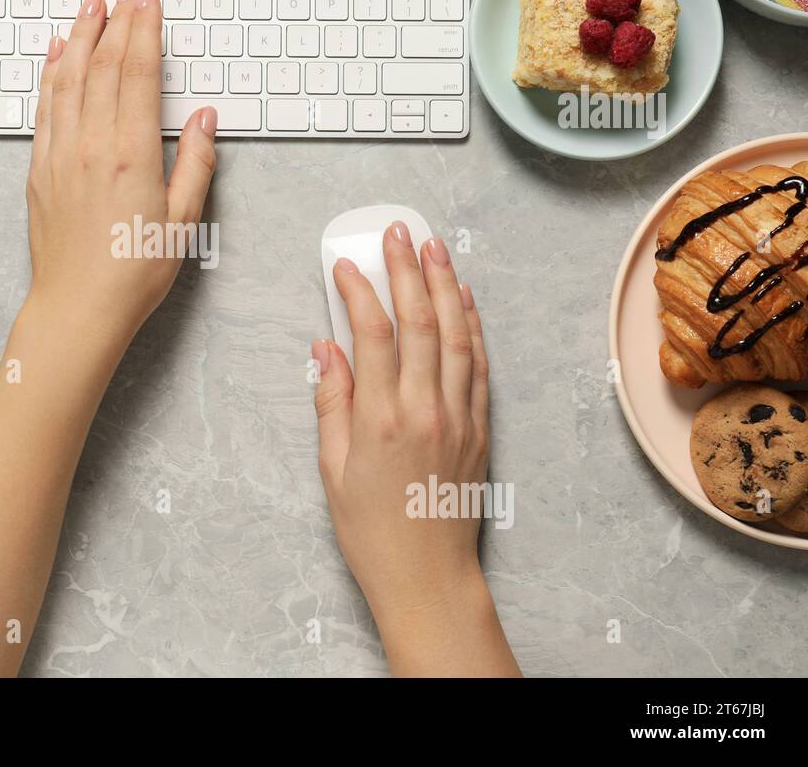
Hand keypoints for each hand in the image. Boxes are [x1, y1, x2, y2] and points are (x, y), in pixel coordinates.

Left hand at [24, 0, 217, 346]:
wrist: (77, 308)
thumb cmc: (133, 272)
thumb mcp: (183, 221)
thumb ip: (195, 164)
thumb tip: (203, 118)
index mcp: (131, 154)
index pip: (137, 75)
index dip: (143, 32)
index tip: (147, 2)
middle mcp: (90, 146)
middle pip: (102, 67)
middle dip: (115, 24)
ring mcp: (59, 155)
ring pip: (67, 79)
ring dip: (79, 38)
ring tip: (89, 7)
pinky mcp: (39, 169)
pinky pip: (44, 107)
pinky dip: (50, 74)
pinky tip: (55, 54)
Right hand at [312, 223, 516, 675]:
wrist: (428, 575)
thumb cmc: (373, 530)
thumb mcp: (334, 469)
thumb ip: (332, 402)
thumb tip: (327, 348)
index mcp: (381, 418)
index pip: (372, 333)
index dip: (359, 291)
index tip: (346, 266)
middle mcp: (425, 409)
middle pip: (419, 321)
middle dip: (407, 270)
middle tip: (397, 233)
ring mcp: (460, 416)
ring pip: (455, 335)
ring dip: (445, 286)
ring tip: (435, 248)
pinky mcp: (481, 428)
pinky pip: (479, 365)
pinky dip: (473, 327)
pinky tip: (466, 300)